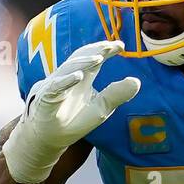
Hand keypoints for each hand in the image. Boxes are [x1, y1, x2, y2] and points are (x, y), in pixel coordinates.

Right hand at [4, 41, 139, 182]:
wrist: (50, 138)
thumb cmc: (74, 121)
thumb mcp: (101, 108)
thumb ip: (117, 94)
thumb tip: (136, 81)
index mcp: (83, 78)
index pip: (95, 60)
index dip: (106, 51)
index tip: (121, 46)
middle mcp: (69, 77)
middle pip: (82, 57)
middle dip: (95, 50)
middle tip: (111, 45)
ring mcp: (57, 85)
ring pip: (69, 68)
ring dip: (84, 62)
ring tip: (99, 57)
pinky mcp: (46, 97)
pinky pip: (57, 86)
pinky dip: (67, 81)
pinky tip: (79, 77)